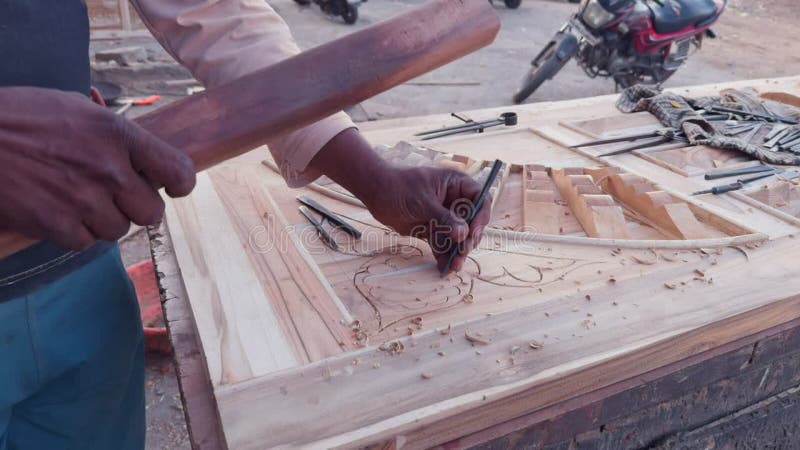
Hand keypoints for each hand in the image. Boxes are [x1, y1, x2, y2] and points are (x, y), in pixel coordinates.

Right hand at [0, 87, 195, 249]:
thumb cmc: (18, 117)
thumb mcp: (74, 108)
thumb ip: (113, 133)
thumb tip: (142, 156)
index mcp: (118, 134)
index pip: (178, 170)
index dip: (180, 183)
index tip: (172, 187)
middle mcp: (109, 169)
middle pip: (152, 213)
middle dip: (136, 207)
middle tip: (116, 197)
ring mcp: (84, 200)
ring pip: (119, 230)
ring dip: (103, 220)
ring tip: (77, 199)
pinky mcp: (57, 225)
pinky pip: (85, 242)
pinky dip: (74, 233)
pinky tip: (57, 212)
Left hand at [362, 165, 490, 272]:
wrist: (375, 192)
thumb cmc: (399, 187)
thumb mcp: (423, 202)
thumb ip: (444, 219)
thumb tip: (463, 234)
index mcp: (456, 184)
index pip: (480, 199)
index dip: (481, 216)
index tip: (473, 232)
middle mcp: (453, 200)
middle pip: (471, 222)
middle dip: (469, 239)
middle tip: (462, 252)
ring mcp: (443, 215)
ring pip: (457, 236)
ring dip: (457, 251)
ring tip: (454, 266)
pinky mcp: (432, 228)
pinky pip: (442, 243)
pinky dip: (443, 255)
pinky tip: (443, 267)